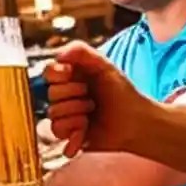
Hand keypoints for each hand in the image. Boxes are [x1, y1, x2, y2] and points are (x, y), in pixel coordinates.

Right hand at [44, 41, 153, 156]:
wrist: (136, 121)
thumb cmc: (122, 92)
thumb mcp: (104, 65)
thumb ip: (81, 51)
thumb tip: (57, 55)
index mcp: (71, 77)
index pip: (48, 72)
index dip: (57, 74)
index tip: (71, 73)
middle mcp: (66, 95)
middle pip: (50, 94)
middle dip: (73, 96)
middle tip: (92, 99)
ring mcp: (66, 115)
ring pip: (53, 114)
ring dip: (75, 114)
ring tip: (91, 114)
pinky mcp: (69, 134)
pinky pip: (57, 131)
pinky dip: (73, 131)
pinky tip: (85, 130)